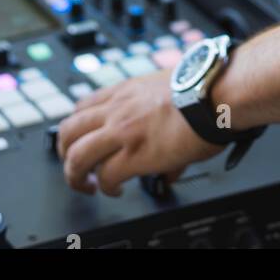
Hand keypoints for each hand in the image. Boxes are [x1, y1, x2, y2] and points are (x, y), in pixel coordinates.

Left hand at [56, 68, 224, 195]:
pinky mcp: (135, 154)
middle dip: (65, 153)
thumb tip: (169, 161)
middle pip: (68, 130)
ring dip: (76, 175)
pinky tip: (115, 190)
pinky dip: (106, 188)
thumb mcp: (170, 93)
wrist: (215, 92)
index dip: (77, 128)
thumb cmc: (202, 89)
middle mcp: (117, 108)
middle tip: (75, 167)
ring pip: (76, 155)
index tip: (82, 140)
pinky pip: (105, 176)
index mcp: (125, 90)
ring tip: (86, 185)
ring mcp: (122, 131)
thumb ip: (159, 120)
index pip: (82, 106)